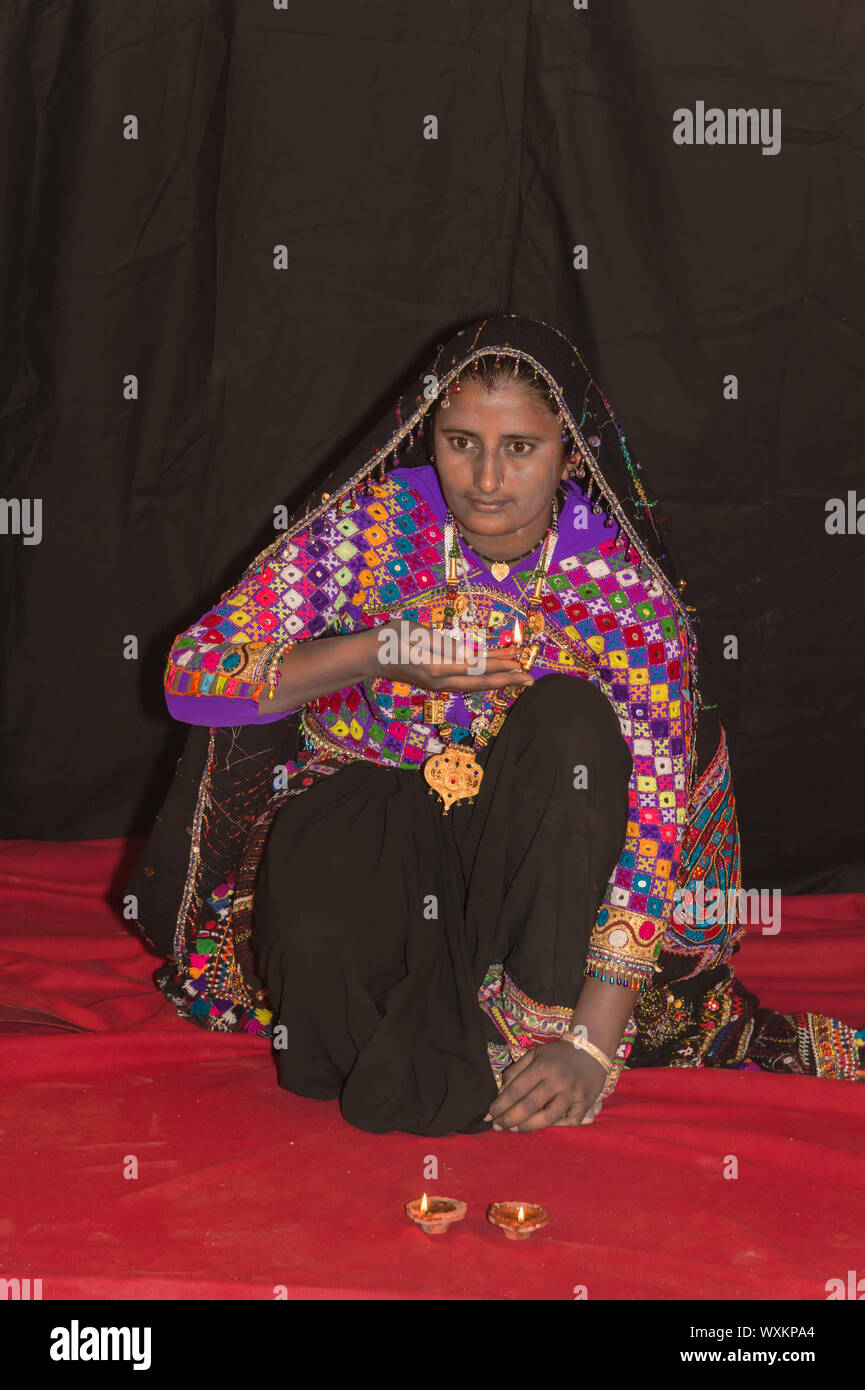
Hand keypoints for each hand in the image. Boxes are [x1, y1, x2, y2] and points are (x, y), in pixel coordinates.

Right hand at [366, 620, 533, 693]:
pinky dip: (483, 676)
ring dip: (498, 679)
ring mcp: (439, 684)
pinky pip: (466, 680)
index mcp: (435, 667)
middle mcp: (440, 681)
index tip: (518, 662)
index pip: (475, 667)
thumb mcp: (416, 633)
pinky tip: (496, 672)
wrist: (370, 656)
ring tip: (520, 674)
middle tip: (531, 679)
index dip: (499, 665)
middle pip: (480, 682)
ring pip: (475, 683)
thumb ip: (443, 645)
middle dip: (507, 679)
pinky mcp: (438, 681)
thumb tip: (468, 656)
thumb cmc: (391, 637)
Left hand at [485, 1040, 606, 1131]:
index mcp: (542, 1066)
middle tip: (498, 1126)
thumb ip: (516, 1071)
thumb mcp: (535, 1054)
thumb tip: (500, 1092)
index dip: (501, 1104)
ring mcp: (573, 1093)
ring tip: (515, 1130)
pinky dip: (557, 1127)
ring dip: (528, 1126)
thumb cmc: (558, 1054)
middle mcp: (557, 1080)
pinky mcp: (586, 1102)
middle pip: (529, 1105)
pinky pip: (570, 1121)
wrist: (592, 1049)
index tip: (489, 1115)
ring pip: (548, 1117)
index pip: (516, 1089)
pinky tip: (544, 1126)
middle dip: (510, 1119)